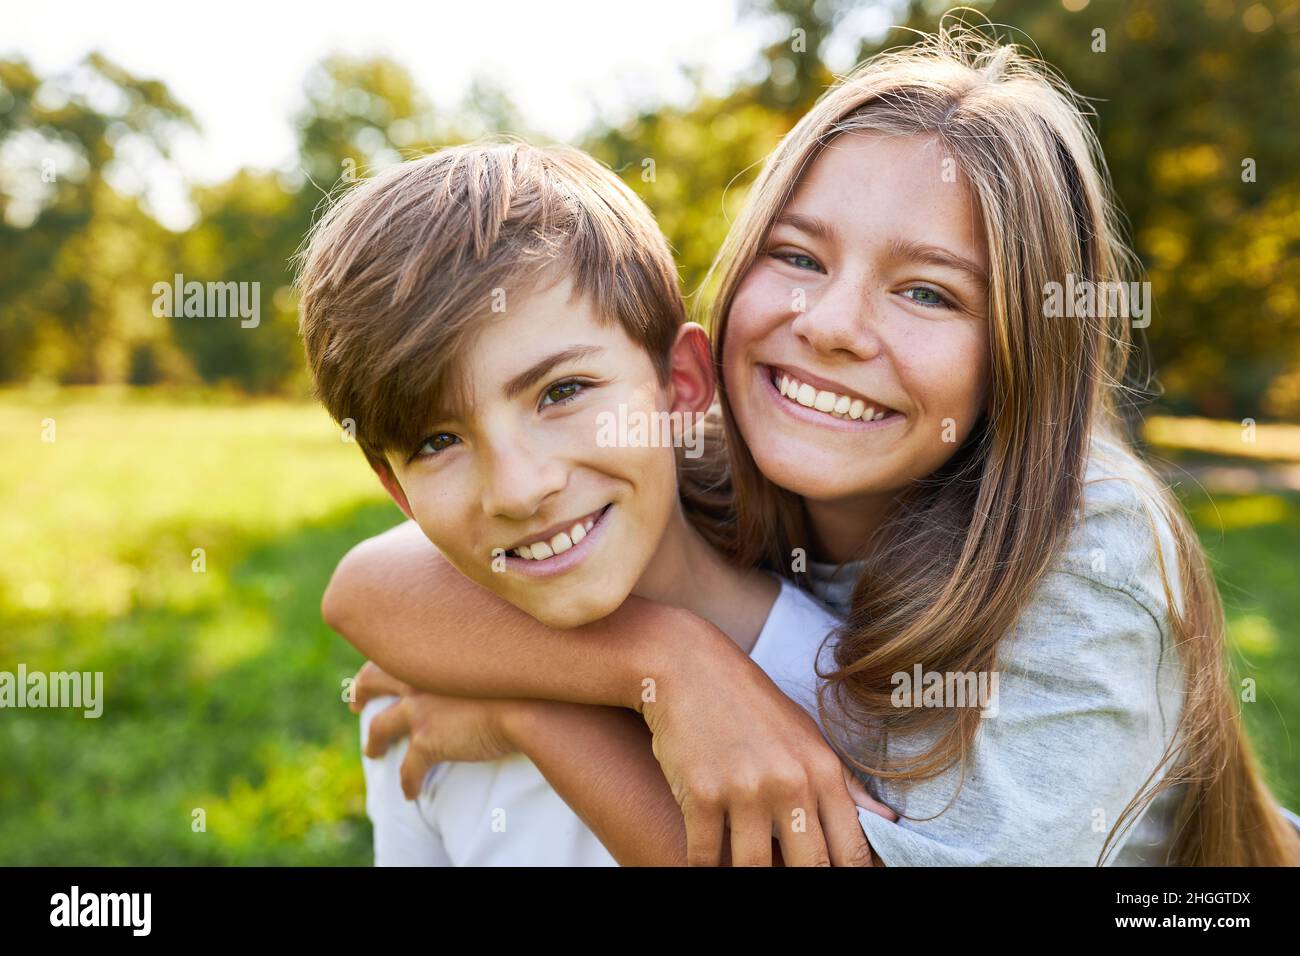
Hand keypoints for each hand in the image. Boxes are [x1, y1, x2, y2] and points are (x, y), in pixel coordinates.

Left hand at [348, 661, 520, 798]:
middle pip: (373, 681)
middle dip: (361, 692)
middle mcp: (418, 677)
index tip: (376, 666)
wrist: (530, 703)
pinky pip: (408, 769)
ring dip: (374, 742)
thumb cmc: (524, 674)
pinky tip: (410, 793)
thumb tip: (490, 657)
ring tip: (373, 752)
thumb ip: (479, 655)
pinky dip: (407, 783)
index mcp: (432, 652)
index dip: (383, 658)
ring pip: (380, 728)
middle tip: (354, 702)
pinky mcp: (427, 742)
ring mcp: (419, 710)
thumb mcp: (496, 651)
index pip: (394, 649)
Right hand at [638, 619, 895, 866]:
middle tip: (784, 869)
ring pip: (753, 869)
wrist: (688, 667)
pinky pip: (704, 857)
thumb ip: (845, 785)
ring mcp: (745, 789)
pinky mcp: (701, 794)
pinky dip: (704, 865)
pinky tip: (707, 860)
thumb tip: (889, 823)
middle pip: (810, 867)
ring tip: (741, 864)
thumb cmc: (751, 704)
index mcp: (822, 771)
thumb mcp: (807, 736)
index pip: (851, 851)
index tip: (838, 880)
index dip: (848, 876)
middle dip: (800, 877)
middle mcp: (790, 782)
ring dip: (747, 873)